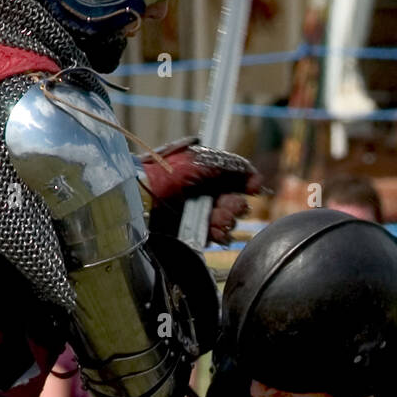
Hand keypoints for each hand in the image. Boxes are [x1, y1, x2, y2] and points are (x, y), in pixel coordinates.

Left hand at [141, 144, 263, 245]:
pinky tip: (214, 231)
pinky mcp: (191, 232)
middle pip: (234, 202)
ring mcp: (197, 214)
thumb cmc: (167, 174)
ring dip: (226, 220)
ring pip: (227, 220)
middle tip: (227, 207)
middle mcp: (203, 193)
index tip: (254, 188)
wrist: (142, 198)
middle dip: (235, 205)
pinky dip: (218, 234)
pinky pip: (215, 236)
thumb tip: (254, 176)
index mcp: (206, 173)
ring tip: (216, 219)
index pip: (235, 180)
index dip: (246, 184)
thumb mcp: (200, 160)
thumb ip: (229, 166)